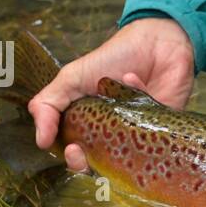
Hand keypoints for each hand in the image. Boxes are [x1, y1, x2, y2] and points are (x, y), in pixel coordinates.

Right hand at [28, 17, 194, 171]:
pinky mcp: (165, 129)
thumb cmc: (113, 58)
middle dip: (93, 163)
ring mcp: (140, 135)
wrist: (156, 40)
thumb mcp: (72, 78)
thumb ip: (49, 104)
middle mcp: (116, 136)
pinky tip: (132, 77)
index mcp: (90, 127)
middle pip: (104, 166)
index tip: (72, 150)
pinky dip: (138, 98)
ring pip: (130, 159)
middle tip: (87, 150)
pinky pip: (155, 131)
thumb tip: (40, 141)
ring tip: (113, 110)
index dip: (75, 159)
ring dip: (119, 138)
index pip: (80, 156)